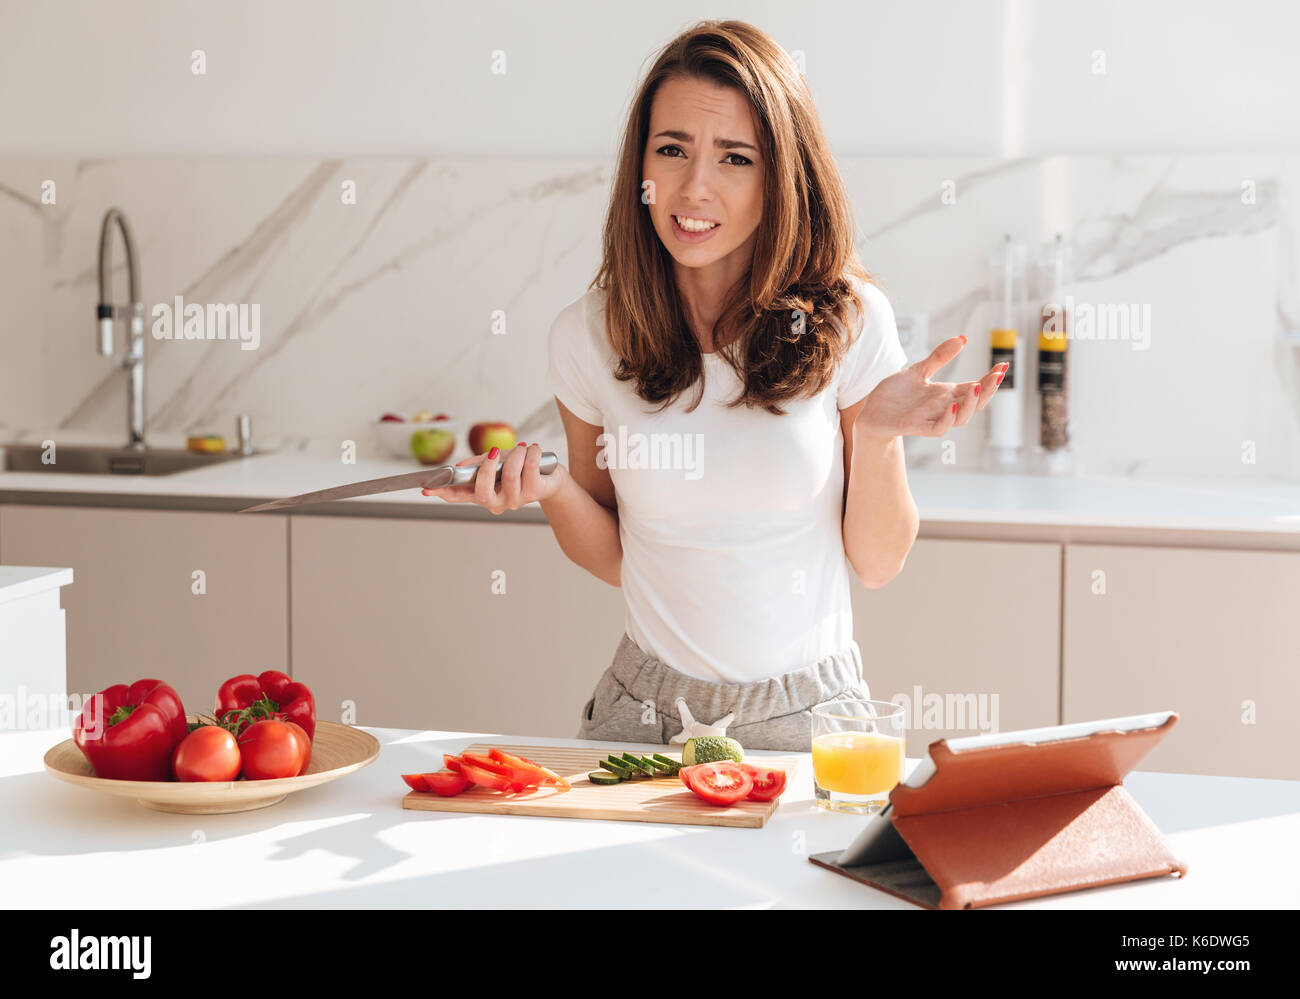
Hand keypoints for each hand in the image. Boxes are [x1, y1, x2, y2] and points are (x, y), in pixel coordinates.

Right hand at [420, 442, 563, 513]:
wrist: (550, 477)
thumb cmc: (520, 467)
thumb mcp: (495, 461)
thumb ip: (479, 463)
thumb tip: (460, 465)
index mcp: (483, 494)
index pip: (458, 496)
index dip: (442, 493)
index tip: (427, 487)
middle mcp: (496, 502)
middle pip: (482, 492)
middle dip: (487, 468)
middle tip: (494, 452)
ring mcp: (515, 500)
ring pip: (510, 477)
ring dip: (515, 456)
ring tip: (521, 448)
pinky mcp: (534, 493)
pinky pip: (529, 470)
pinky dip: (531, 454)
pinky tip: (533, 450)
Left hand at [854, 335, 1007, 440]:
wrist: (870, 413)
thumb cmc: (894, 395)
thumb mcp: (919, 371)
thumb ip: (939, 357)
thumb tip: (963, 338)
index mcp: (945, 394)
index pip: (975, 387)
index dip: (990, 379)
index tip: (1003, 365)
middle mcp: (942, 407)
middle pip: (974, 403)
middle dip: (988, 391)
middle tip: (997, 375)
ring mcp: (931, 418)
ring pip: (960, 418)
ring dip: (970, 404)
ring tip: (977, 387)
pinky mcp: (915, 426)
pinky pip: (937, 428)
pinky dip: (947, 420)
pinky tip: (952, 407)